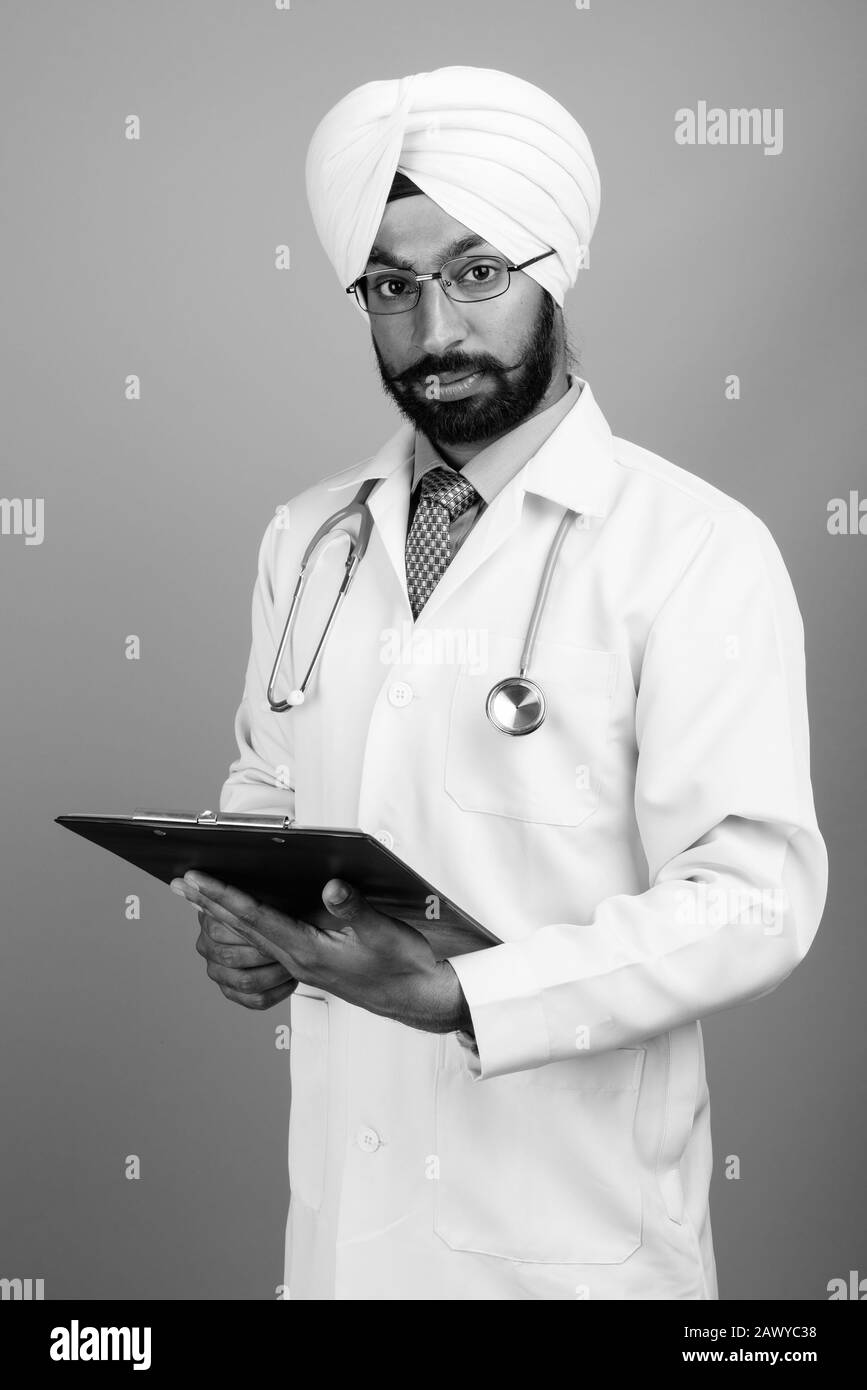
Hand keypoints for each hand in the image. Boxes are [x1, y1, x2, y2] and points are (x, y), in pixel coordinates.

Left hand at [173, 873, 472, 1032]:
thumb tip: (330, 886)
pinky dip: (246, 922)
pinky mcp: (309, 962)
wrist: (417, 999)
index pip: (255, 919)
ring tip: (198, 894)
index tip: (196, 878)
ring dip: (222, 913)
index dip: (223, 896)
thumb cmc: (403, 966)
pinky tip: (239, 914)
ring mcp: (301, 964)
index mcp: (308, 952)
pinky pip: (268, 940)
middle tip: (179, 882)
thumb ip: (355, 909)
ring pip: (251, 935)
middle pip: (243, 928)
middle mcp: (297, 960)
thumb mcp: (384, 933)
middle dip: (209, 903)